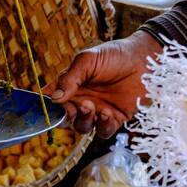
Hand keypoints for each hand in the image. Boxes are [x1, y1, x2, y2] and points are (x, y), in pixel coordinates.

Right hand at [43, 32, 162, 138]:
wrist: (144, 59)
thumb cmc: (115, 55)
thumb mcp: (88, 60)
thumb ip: (70, 77)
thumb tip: (54, 98)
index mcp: (71, 84)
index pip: (51, 99)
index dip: (44, 106)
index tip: (42, 108)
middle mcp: (81, 99)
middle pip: (64, 118)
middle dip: (64, 117)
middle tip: (73, 107)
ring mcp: (98, 110)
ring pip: (81, 127)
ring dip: (83, 120)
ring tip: (91, 106)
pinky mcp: (115, 119)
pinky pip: (103, 132)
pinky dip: (102, 126)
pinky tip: (107, 113)